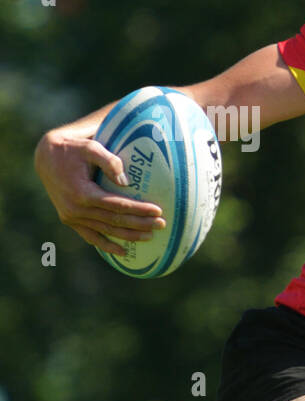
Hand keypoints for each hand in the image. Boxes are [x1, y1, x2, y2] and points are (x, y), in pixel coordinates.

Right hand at [34, 128, 164, 255]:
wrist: (46, 157)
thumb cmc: (74, 149)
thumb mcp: (91, 147)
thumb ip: (109, 162)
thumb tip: (126, 183)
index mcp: (82, 193)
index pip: (117, 205)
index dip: (139, 209)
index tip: (158, 211)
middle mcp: (76, 209)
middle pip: (115, 220)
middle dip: (140, 223)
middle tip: (162, 225)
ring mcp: (71, 217)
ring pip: (105, 230)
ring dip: (129, 236)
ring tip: (150, 237)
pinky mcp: (69, 220)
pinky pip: (90, 236)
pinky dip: (106, 245)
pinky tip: (123, 252)